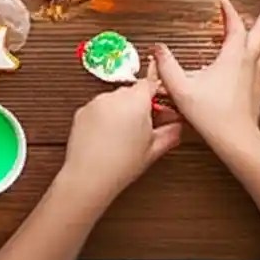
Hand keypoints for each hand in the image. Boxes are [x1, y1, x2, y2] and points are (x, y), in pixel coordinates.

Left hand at [61, 68, 182, 205]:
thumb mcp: (154, 149)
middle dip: (140, 105)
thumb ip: (171, 132)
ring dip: (122, 110)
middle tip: (147, 125)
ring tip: (125, 135)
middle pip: (132, 92)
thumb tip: (177, 126)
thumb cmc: (121, 164)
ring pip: (115, 99)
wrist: (89, 176)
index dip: (158, 94)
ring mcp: (95, 103)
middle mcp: (113, 97)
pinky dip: (105, 116)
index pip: (150, 84)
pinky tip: (109, 136)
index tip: (161, 106)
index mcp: (135, 101)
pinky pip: (99, 108)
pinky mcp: (82, 111)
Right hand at [156, 0, 259, 148]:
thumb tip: (157, 49)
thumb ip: (167, 66)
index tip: (224, 3)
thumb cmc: (211, 114)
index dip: (230, 12)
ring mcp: (257, 76)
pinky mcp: (259, 89)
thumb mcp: (181, 87)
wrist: (235, 138)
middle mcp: (248, 63)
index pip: (235, 27)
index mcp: (232, 58)